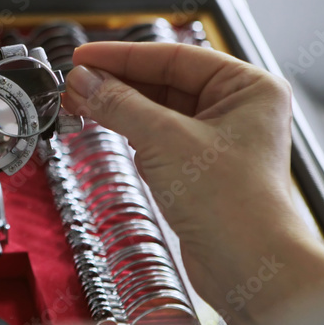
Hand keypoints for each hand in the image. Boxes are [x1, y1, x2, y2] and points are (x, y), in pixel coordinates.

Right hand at [63, 42, 323, 324]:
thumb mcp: (165, 140)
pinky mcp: (202, 171)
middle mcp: (238, 110)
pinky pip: (160, 139)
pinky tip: (107, 129)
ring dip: (121, 108)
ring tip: (80, 103)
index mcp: (247, 87)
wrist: (249, 268)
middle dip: (117, 83)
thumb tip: (85, 81)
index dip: (123, 56)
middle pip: (165, 82)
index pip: (174, 57)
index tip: (84, 56)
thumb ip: (120, 105)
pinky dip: (132, 134)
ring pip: (159, 111)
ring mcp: (220, 141)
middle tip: (75, 83)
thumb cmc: (233, 204)